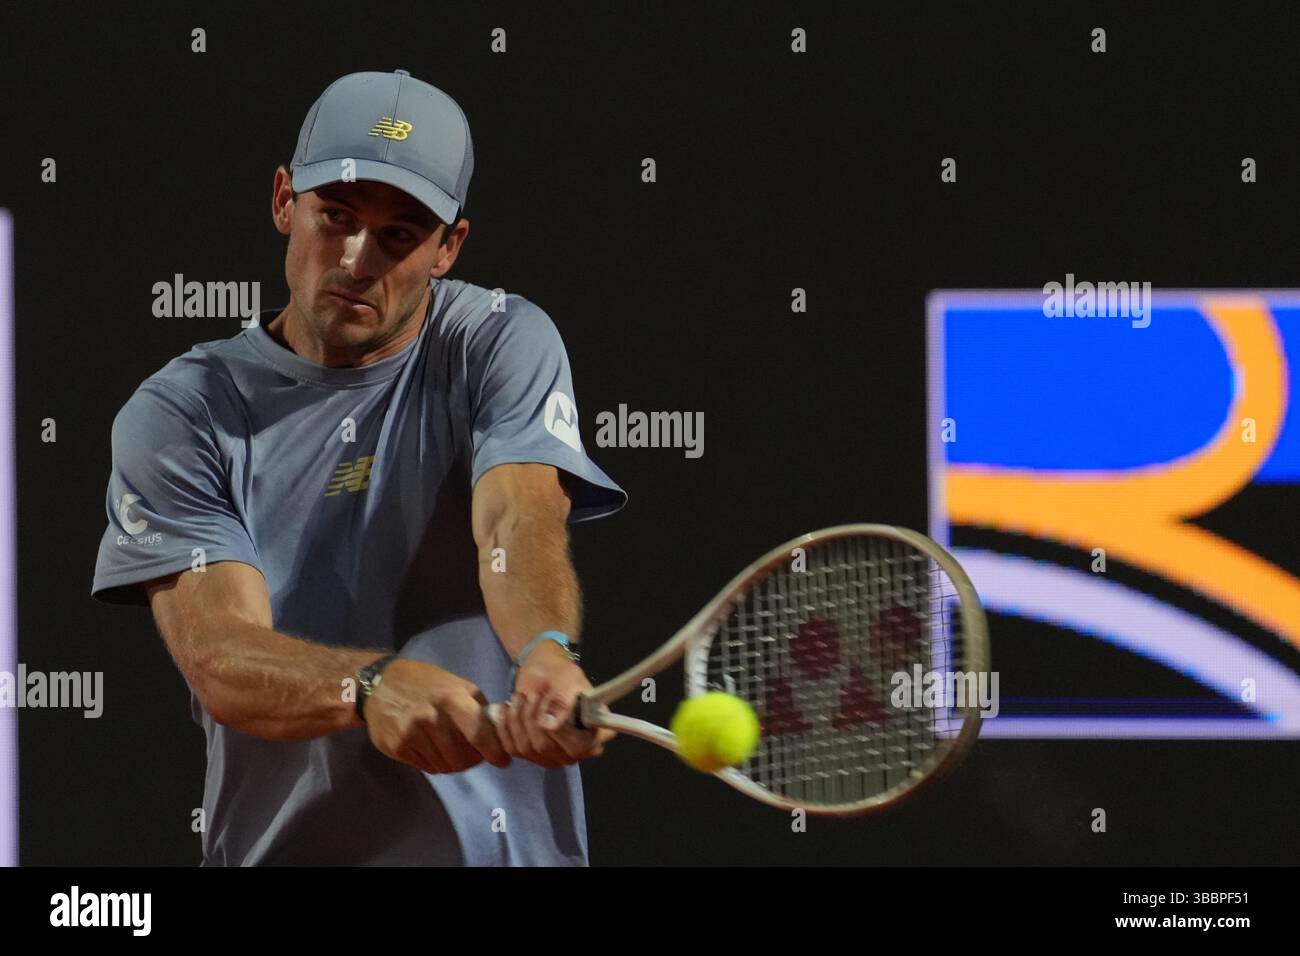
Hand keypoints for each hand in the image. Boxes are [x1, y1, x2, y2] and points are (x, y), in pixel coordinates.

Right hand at [363, 658, 510, 773]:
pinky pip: (427, 767)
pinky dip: (435, 762)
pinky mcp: (397, 748)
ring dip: (454, 763)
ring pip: (445, 766)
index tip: (503, 761)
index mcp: (451, 699)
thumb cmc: (426, 683)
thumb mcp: (456, 685)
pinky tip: (432, 747)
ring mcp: (411, 734)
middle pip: (462, 758)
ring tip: (452, 749)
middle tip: (474, 754)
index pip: (479, 734)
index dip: (493, 751)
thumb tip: (498, 735)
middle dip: (473, 759)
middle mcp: (431, 718)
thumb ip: (478, 708)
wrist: (380, 684)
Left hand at [496, 641, 614, 767]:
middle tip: (534, 695)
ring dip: (518, 719)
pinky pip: (512, 748)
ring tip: (521, 697)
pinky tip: (508, 709)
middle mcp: (578, 751)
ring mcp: (555, 756)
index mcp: (596, 733)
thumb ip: (563, 699)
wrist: (543, 675)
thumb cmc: (561, 674)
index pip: (580, 746)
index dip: (560, 731)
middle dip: (533, 717)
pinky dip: (505, 726)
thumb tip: (550, 725)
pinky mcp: (532, 756)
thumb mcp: (567, 678)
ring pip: (527, 749)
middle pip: (547, 748)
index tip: (546, 702)